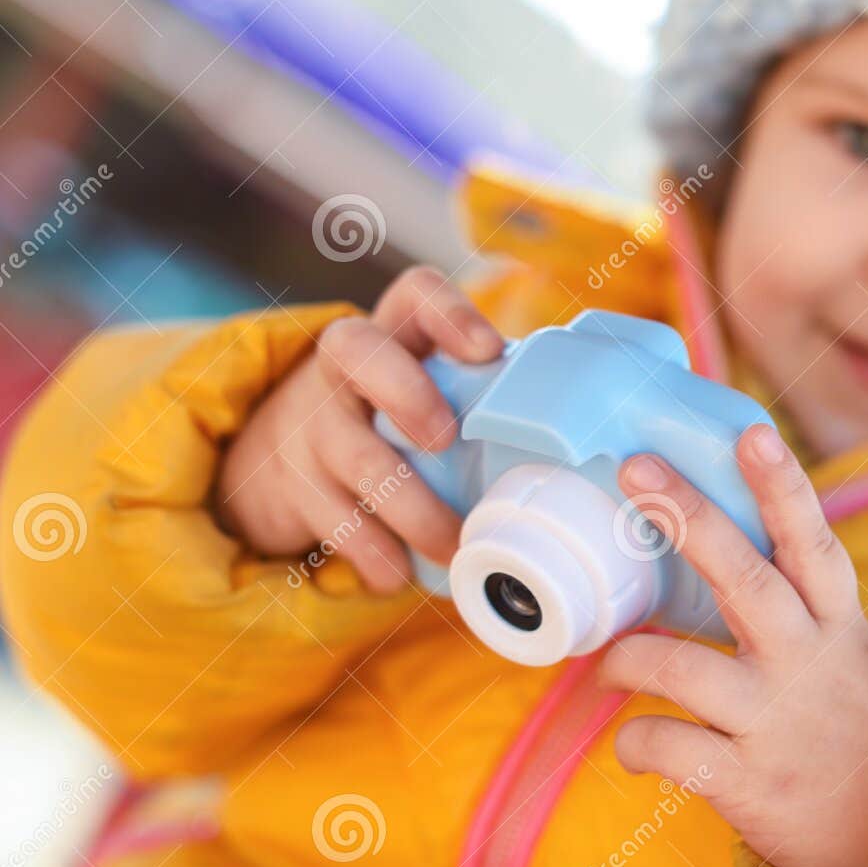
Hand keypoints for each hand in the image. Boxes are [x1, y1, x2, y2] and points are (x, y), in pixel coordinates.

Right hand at [215, 265, 502, 591]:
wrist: (277, 458)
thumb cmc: (392, 420)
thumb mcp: (424, 387)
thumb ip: (483, 394)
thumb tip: (590, 431)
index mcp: (396, 335)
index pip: (415, 293)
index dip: (449, 313)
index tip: (487, 351)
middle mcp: (343, 369)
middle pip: (356, 349)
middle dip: (406, 392)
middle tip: (446, 440)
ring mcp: (311, 424)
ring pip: (351, 452)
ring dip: (408, 505)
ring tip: (453, 545)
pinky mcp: (292, 484)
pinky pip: (328, 518)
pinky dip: (370, 551)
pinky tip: (399, 573)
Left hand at [599, 424, 867, 866]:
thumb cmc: (866, 728)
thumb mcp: (855, 655)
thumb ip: (804, 609)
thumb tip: (734, 546)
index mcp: (837, 626)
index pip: (811, 543)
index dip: (782, 486)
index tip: (752, 432)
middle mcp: (807, 664)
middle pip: (747, 578)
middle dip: (690, 519)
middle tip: (638, 469)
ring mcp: (776, 723)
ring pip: (685, 670)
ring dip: (631, 658)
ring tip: (610, 661)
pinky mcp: (749, 782)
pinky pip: (671, 749)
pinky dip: (637, 745)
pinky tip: (634, 746)